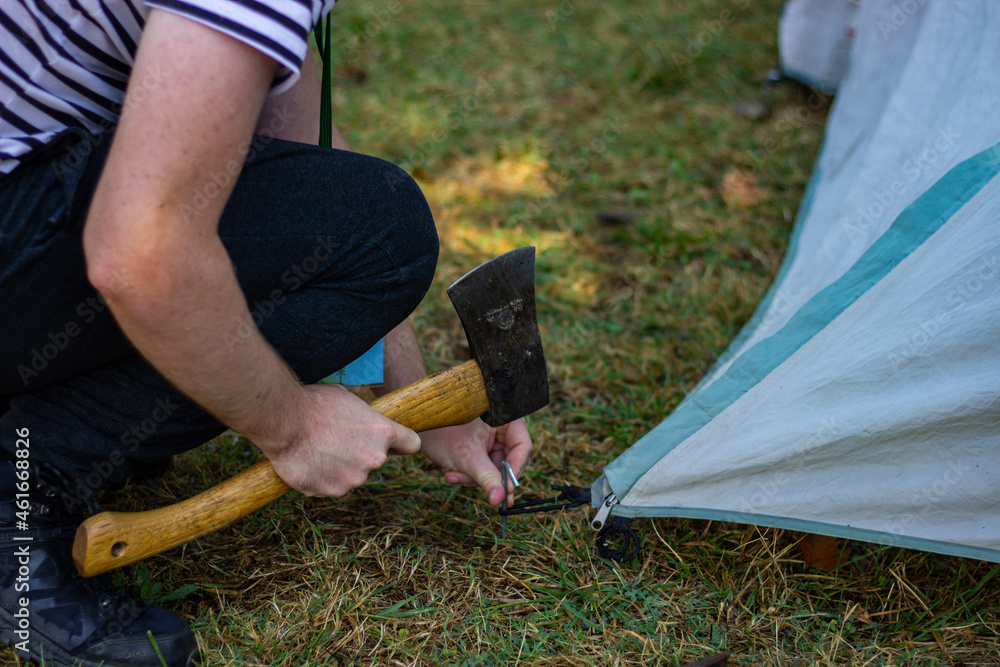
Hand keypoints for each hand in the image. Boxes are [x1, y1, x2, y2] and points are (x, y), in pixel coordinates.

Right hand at [266, 384, 420, 496]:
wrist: (284, 421)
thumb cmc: (314, 403)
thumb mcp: (348, 400)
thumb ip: (364, 418)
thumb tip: (362, 423)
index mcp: (384, 433)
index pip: (411, 444)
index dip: (401, 444)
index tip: (394, 443)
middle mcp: (374, 458)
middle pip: (374, 460)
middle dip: (360, 454)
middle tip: (336, 440)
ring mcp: (354, 478)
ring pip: (352, 475)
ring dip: (340, 468)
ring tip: (318, 449)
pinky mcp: (332, 491)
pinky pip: (331, 486)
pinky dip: (321, 478)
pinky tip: (309, 462)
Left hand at [419, 417, 532, 506]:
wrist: (415, 424)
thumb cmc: (441, 431)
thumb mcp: (467, 457)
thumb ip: (487, 478)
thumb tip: (501, 500)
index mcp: (506, 419)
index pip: (523, 447)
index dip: (515, 470)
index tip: (505, 490)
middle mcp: (502, 427)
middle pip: (510, 461)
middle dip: (489, 476)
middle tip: (475, 486)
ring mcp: (491, 439)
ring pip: (495, 469)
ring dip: (474, 478)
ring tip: (453, 475)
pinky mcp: (480, 449)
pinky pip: (483, 469)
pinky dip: (469, 475)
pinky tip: (452, 473)